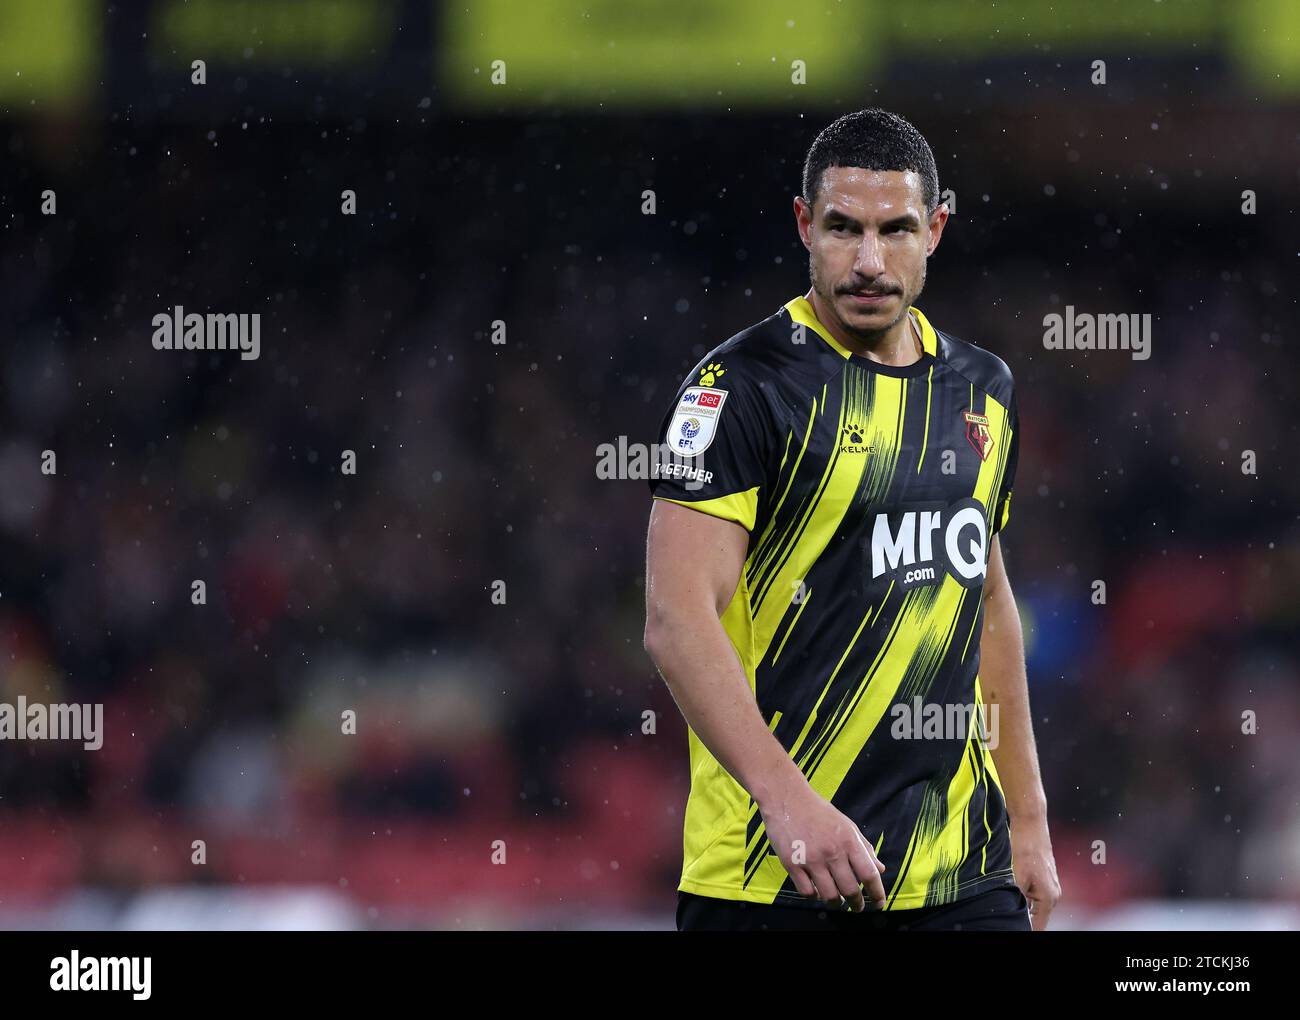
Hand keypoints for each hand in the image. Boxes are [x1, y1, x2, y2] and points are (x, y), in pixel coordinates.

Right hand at [757, 775, 885, 911]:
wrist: (786, 798)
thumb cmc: (818, 811)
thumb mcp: (847, 825)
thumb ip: (864, 848)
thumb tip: (880, 869)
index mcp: (848, 840)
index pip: (869, 874)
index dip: (877, 892)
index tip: (879, 903)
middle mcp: (832, 851)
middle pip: (850, 889)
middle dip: (857, 903)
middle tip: (857, 907)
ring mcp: (811, 859)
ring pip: (829, 895)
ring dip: (836, 902)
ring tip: (837, 900)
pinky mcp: (792, 863)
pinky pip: (807, 891)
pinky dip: (814, 896)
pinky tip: (816, 891)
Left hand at [1011, 817, 1060, 929]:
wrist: (1030, 822)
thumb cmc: (1023, 847)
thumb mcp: (1016, 877)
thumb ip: (1018, 901)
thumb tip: (1016, 917)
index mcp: (1049, 899)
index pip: (1038, 927)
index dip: (1025, 929)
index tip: (1011, 926)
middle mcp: (1054, 894)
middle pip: (1036, 916)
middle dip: (1022, 916)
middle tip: (1005, 911)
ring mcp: (1051, 885)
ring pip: (1034, 903)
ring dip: (1022, 902)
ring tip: (1008, 893)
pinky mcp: (1046, 876)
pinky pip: (1034, 892)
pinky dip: (1024, 892)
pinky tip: (1013, 883)